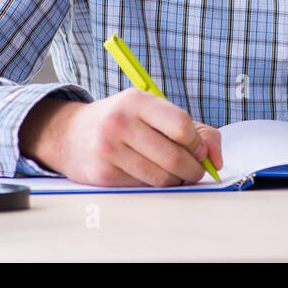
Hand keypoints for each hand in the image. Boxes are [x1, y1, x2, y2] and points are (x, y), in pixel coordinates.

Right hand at [24, 89, 223, 186]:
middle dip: (194, 169)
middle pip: (174, 157)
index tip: (199, 150)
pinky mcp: (103, 174)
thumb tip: (216, 157)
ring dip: (176, 181)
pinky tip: (150, 176)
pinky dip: (155, 186)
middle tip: (195, 170)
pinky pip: (144, 188)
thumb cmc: (122, 122)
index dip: (197, 143)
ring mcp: (109, 149)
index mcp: (136, 100)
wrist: (71, 135)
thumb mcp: (152, 112)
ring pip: (161, 178)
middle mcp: (120, 122)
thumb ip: (194, 129)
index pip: (181, 125)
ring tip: (175, 174)